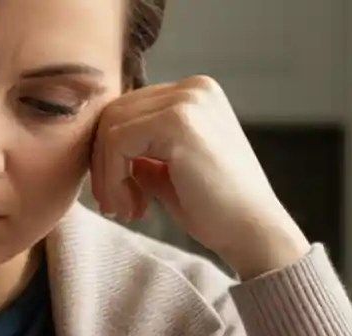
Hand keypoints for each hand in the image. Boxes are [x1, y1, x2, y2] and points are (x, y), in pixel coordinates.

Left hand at [90, 75, 310, 278]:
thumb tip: (98, 150)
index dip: (111, 156)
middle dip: (105, 165)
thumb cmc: (214, 208)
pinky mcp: (177, 122)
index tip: (119, 197)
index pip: (127, 111)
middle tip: (116, 206)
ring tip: (125, 210)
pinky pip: (117, 142)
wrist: (252, 232)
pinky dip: (113, 179)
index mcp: (194, 93)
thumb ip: (139, 152)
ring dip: (107, 176)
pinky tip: (133, 207)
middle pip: (114, 114)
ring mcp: (187, 100)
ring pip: (110, 128)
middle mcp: (193, 87)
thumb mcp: (168, 170)